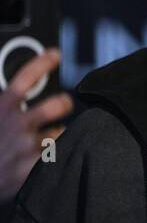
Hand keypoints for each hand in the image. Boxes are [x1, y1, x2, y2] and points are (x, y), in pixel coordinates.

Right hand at [0, 48, 73, 202]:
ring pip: (60, 133)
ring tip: (42, 143)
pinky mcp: (36, 167)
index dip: (42, 63)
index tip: (55, 54)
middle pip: (57, 105)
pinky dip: (58, 156)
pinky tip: (49, 159)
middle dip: (64, 103)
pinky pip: (59, 154)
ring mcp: (28, 146)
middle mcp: (17, 125)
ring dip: (56, 137)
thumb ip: (6, 104)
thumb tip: (21, 91)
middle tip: (63, 104)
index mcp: (2, 109)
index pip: (24, 78)